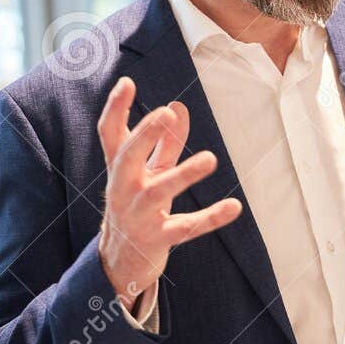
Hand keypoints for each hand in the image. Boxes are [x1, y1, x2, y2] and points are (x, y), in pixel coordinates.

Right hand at [97, 77, 241, 303]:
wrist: (120, 261)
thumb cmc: (137, 206)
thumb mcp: (149, 172)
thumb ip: (165, 142)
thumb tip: (179, 107)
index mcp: (119, 168)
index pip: (110, 134)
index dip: (116, 108)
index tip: (127, 82)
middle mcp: (123, 188)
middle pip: (128, 157)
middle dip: (144, 134)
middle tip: (165, 112)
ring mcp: (138, 215)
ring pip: (159, 192)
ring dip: (184, 174)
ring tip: (210, 159)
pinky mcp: (158, 238)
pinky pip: (186, 227)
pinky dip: (211, 217)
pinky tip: (234, 207)